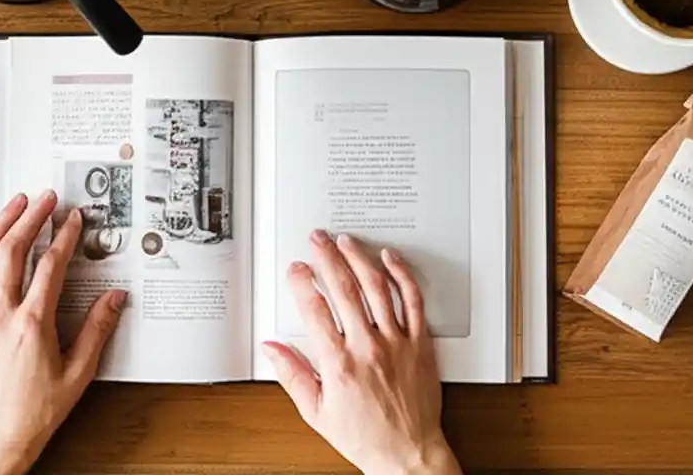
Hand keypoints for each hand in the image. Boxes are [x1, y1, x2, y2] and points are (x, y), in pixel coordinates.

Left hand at [0, 191, 127, 474]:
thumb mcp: (79, 372)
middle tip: (45, 199)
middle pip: (12, 249)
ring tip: (14, 205)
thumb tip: (115, 299)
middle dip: (30, 217)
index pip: (49, 265)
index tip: (72, 220)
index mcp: (31, 324)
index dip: (63, 236)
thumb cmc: (35, 409)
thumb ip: (98, 330)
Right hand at [263, 230, 460, 474]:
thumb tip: (272, 349)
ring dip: (359, 258)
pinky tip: (390, 260)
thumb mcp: (316, 412)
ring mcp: (397, 343)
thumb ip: (292, 375)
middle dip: (326, 258)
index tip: (296, 269)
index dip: (302, 282)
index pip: (315, 309)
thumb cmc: (365, 436)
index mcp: (339, 364)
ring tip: (346, 242)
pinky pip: (413, 301)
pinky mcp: (420, 343)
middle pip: (344, 289)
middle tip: (317, 240)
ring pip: (377, 288)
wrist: (407, 453)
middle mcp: (368, 348)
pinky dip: (402, 275)